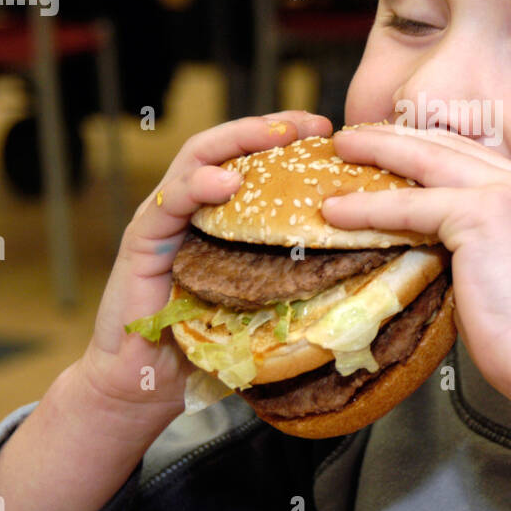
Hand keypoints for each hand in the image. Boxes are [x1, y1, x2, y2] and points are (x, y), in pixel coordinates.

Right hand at [80, 111, 332, 420]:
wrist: (146, 385)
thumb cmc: (209, 344)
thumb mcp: (264, 302)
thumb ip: (298, 279)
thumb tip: (368, 269)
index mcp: (221, 216)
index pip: (253, 160)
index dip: (290, 141)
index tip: (331, 133)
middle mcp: (191, 207)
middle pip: (227, 146)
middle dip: (269, 128)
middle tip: (312, 124)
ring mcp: (163, 220)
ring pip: (197, 159)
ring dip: (237, 141)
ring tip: (275, 135)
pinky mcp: (141, 242)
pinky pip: (168, 203)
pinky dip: (196, 186)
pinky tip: (224, 181)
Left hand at [321, 124, 510, 408]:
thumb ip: (478, 244)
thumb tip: (428, 241)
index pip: (477, 157)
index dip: (431, 149)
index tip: (397, 146)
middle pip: (451, 146)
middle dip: (399, 137)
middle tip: (358, 137)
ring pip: (428, 160)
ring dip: (378, 151)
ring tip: (342, 152)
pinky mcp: (484, 216)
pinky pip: (412, 206)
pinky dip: (369, 208)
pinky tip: (338, 210)